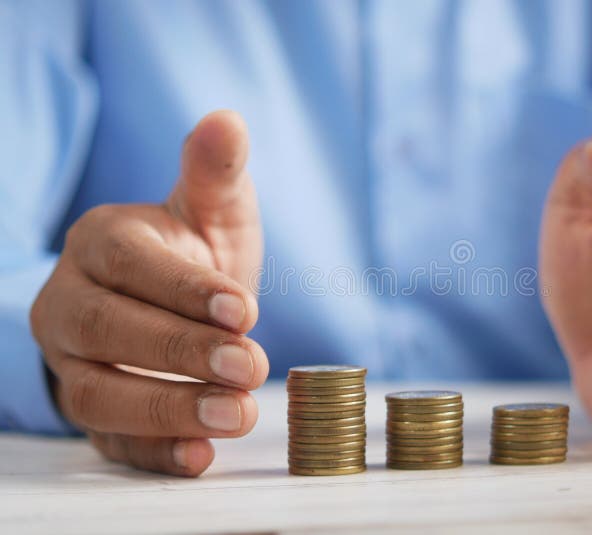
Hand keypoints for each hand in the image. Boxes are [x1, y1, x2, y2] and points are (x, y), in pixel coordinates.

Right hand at [30, 111, 267, 475]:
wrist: (168, 298)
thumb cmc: (191, 248)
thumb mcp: (210, 208)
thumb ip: (215, 172)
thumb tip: (227, 118)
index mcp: (101, 244)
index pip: (130, 266)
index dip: (183, 290)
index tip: (244, 310)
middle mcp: (71, 302)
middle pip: (106, 330)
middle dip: (179, 352)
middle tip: (251, 367)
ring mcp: (73, 361)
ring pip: (99, 392)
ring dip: (169, 409)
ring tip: (238, 415)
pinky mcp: (92, 407)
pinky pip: (110, 439)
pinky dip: (153, 452)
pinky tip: (201, 457)